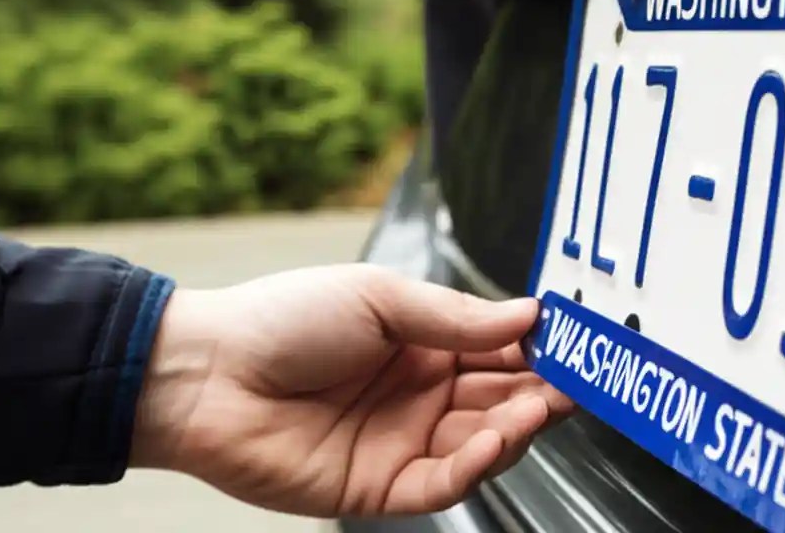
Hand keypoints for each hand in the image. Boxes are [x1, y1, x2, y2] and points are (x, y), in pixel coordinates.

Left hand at [131, 264, 571, 516]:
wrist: (204, 373)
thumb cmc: (281, 320)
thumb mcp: (380, 297)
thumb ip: (457, 317)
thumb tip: (528, 314)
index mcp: (424, 344)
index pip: (500, 351)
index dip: (540, 349)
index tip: (577, 342)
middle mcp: (421, 396)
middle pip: (501, 400)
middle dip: (543, 391)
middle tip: (579, 380)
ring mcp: (404, 442)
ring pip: (483, 444)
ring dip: (519, 426)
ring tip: (544, 404)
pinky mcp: (381, 486)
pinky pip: (444, 481)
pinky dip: (478, 462)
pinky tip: (496, 435)